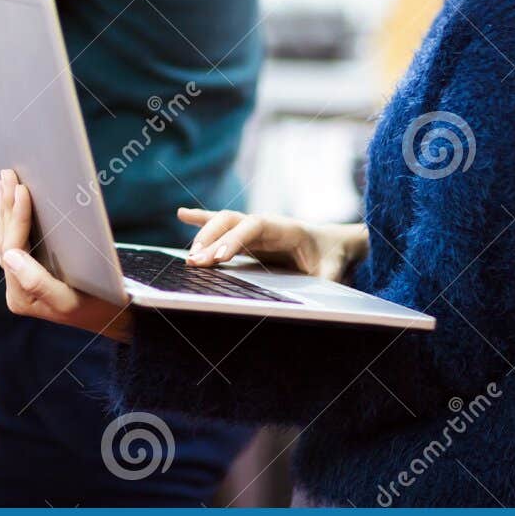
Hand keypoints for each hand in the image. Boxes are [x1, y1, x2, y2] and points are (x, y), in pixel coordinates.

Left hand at [0, 169, 133, 342]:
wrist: (112, 319)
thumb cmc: (97, 308)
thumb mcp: (69, 301)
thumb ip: (37, 283)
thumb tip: (9, 257)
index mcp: (20, 296)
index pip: (12, 249)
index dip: (16, 217)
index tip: (23, 190)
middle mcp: (15, 289)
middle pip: (5, 240)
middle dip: (7, 206)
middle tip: (7, 174)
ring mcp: (20, 280)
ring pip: (8, 238)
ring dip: (6, 208)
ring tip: (4, 181)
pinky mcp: (30, 271)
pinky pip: (16, 240)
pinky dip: (13, 218)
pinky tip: (11, 201)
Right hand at [179, 208, 367, 282]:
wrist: (332, 243)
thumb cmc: (331, 257)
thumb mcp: (332, 271)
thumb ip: (326, 281)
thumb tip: (323, 301)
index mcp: (285, 228)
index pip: (254, 227)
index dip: (235, 240)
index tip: (218, 258)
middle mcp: (264, 224)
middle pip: (231, 222)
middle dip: (211, 240)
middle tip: (195, 262)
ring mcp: (253, 228)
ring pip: (222, 223)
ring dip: (204, 237)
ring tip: (190, 258)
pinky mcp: (246, 236)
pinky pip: (221, 224)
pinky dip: (201, 218)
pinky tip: (182, 214)